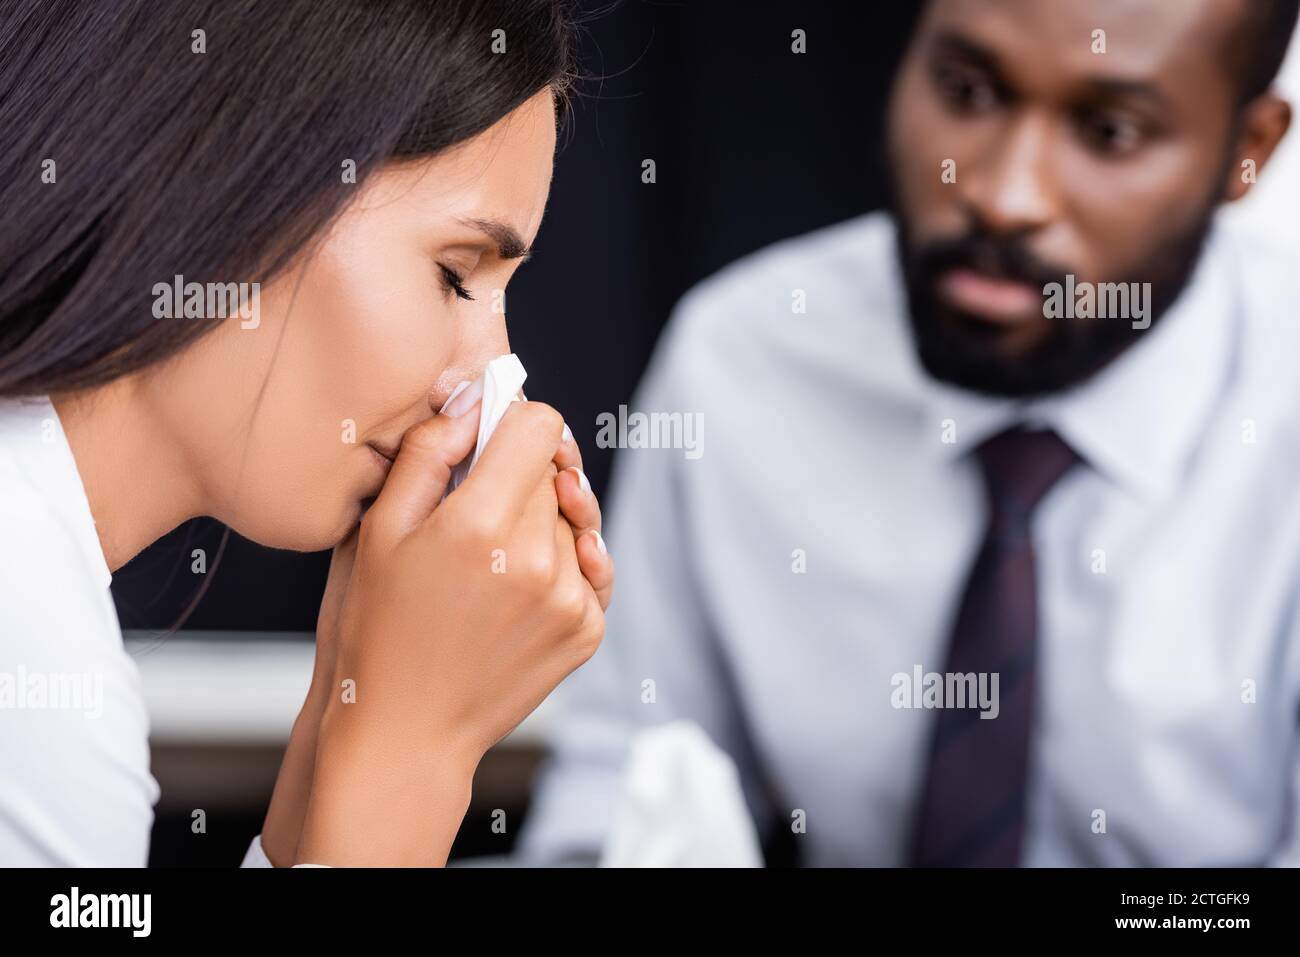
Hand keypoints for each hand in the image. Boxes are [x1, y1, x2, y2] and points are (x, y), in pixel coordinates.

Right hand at [293, 398, 608, 865]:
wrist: (403, 733)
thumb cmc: (376, 628)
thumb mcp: (378, 530)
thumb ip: (429, 451)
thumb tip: (473, 395)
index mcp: (481, 525)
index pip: (541, 425)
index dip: (512, 422)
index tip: (487, 441)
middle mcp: (538, 559)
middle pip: (556, 471)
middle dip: (519, 476)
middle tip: (473, 515)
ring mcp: (570, 600)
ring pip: (574, 519)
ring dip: (541, 525)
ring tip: (487, 564)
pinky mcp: (587, 631)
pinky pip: (590, 567)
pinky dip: (560, 567)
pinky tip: (514, 590)